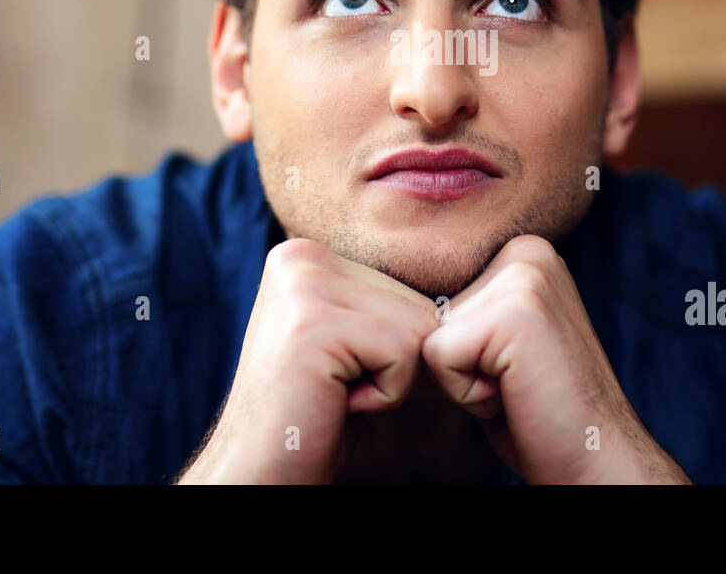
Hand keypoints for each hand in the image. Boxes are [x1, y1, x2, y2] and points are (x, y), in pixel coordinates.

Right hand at [177, 238, 438, 482]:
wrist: (260, 471)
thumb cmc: (315, 416)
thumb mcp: (352, 343)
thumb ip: (385, 306)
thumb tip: (465, 302)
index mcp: (306, 255)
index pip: (407, 290)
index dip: (392, 348)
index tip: (340, 373)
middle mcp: (301, 257)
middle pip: (417, 302)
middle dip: (394, 361)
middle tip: (336, 388)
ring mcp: (304, 285)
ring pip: (418, 326)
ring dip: (391, 378)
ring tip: (335, 393)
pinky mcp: (315, 323)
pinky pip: (405, 352)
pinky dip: (385, 394)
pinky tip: (337, 402)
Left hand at [421, 235, 691, 483]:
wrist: (598, 457)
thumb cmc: (541, 410)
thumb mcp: (499, 343)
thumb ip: (469, 310)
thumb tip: (403, 305)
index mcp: (524, 253)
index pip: (438, 297)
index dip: (462, 351)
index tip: (511, 368)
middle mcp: (526, 252)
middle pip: (431, 312)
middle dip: (461, 361)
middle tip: (516, 381)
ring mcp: (525, 277)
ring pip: (430, 334)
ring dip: (463, 378)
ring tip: (517, 386)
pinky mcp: (515, 313)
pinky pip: (437, 356)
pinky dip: (465, 394)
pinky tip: (514, 394)